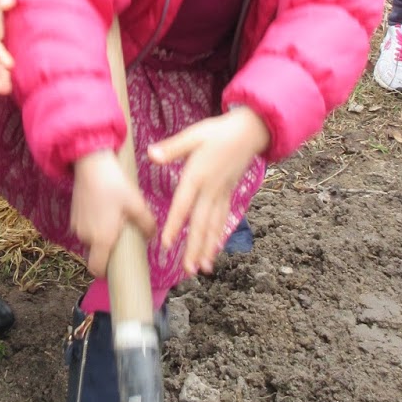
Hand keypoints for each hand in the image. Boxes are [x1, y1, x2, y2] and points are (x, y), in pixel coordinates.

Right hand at [70, 149, 155, 276]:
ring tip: (115, 219)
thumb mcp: (136, 204)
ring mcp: (77, 225)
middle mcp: (85, 236)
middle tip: (124, 234)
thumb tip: (151, 236)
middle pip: (98, 252)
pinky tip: (105, 210)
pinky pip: (86, 227)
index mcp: (101, 239)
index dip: (105, 274)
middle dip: (109, 248)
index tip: (116, 270)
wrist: (91, 164)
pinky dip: (94, 225)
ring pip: (92, 239)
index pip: (96, 269)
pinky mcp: (74, 215)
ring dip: (102, 235)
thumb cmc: (114, 185)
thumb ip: (146, 224)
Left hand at [148, 106, 268, 276]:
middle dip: (194, 248)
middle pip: (201, 223)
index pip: (183, 205)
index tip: (166, 244)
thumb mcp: (194, 135)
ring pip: (214, 226)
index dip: (174, 225)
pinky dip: (217, 237)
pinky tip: (213, 252)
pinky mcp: (229, 195)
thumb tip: (151, 154)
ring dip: (207, 248)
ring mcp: (222, 194)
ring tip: (201, 269)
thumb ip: (173, 148)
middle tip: (188, 270)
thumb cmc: (218, 132)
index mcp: (198, 175)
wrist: (250, 131)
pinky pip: (223, 220)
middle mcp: (211, 189)